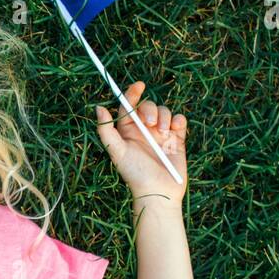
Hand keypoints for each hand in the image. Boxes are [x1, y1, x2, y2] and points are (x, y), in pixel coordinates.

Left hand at [94, 80, 187, 204]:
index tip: (138, 85)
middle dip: (150, 110)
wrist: (159, 193)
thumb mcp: (117, 151)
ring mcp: (161, 134)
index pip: (129, 106)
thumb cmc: (135, 174)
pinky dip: (179, 120)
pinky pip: (180, 119)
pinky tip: (175, 129)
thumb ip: (106, 130)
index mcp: (128, 131)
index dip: (132, 93)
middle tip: (150, 123)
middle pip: (147, 106)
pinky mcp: (177, 138)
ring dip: (165, 116)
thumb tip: (98, 107)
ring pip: (164, 111)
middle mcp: (144, 130)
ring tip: (163, 132)